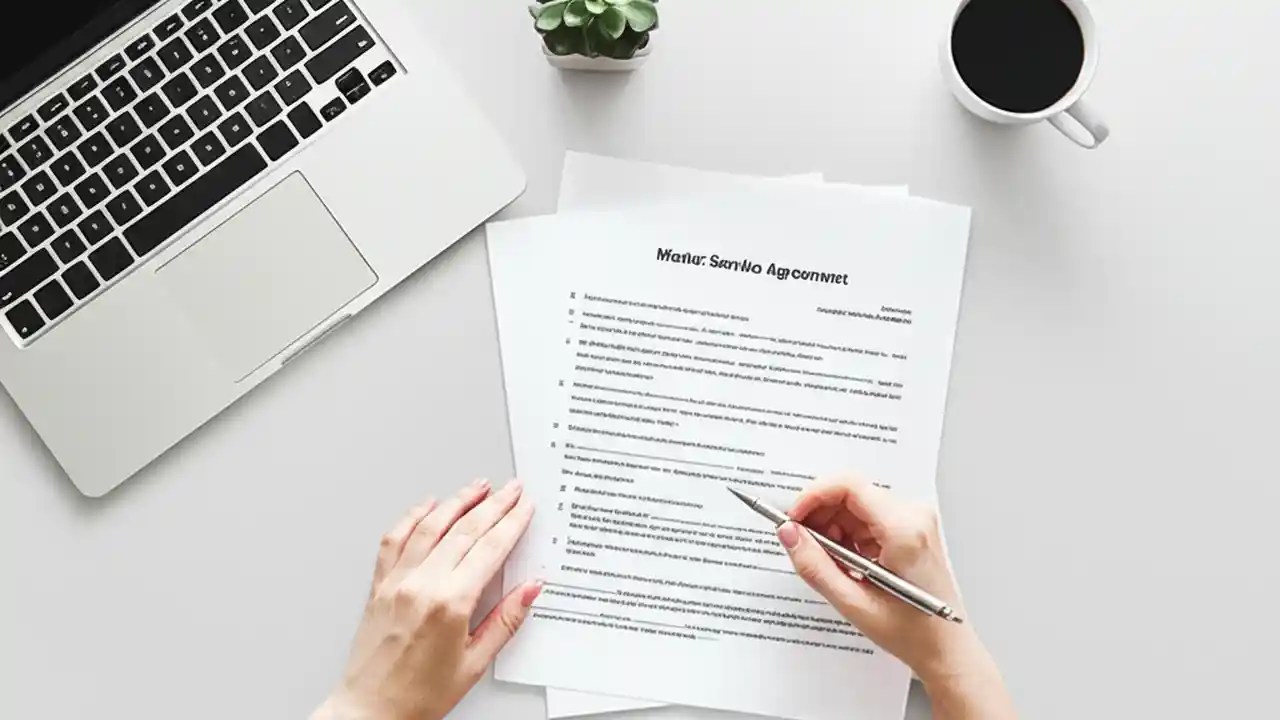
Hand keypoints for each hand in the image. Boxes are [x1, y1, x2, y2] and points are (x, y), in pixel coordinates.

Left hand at [312, 479, 539, 719]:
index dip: (512, 522)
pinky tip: (428, 506)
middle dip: (494, 505)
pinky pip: (395, 539)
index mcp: (450, 603)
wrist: (370, 711)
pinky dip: (413, 517)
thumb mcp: (475, 663)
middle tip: (512, 489)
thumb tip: (531, 590)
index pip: (490, 549)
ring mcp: (397, 581)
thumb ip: (506, 620)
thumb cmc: (418, 696)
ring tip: (477, 487)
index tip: (525, 506)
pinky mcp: (379, 585)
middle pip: (465, 530)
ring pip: (431, 525)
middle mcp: (421, 585)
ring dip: (457, 501)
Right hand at [777, 476, 1015, 718]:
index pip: (849, 486)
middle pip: (850, 493)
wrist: (946, 647)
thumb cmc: (914, 632)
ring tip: (832, 563)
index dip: (813, 496)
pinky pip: (867, 517)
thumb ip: (815, 565)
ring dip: (833, 528)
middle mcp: (914, 517)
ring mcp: (914, 520)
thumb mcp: (854, 603)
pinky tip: (848, 562)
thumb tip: (789, 534)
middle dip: (820, 516)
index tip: (793, 517)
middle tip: (805, 545)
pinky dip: (848, 535)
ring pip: (855, 505)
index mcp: (904, 531)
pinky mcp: (910, 527)